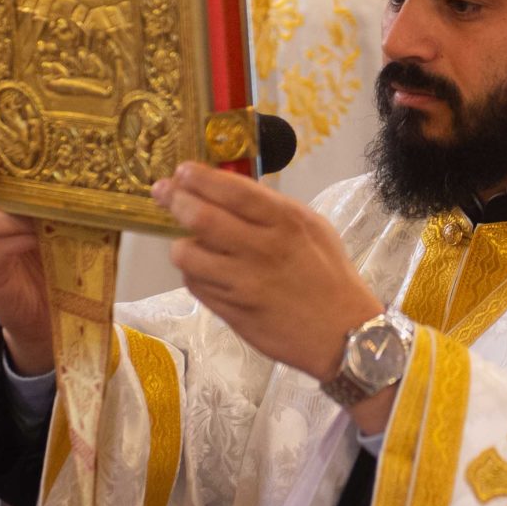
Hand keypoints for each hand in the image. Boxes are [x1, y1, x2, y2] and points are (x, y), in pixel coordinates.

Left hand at [152, 162, 388, 428]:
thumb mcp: (313, 228)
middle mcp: (261, 249)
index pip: (231, 190)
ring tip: (186, 242)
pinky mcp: (232, 312)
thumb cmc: (329, 275)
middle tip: (163, 192)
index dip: (199, 177)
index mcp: (285, 222)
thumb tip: (229, 192)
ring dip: (180, 244)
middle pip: (201, 218)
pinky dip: (193, 274)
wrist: (343, 334)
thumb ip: (272, 209)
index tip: (181, 171)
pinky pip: (196, 285)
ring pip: (188, 255)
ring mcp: (243, 283)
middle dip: (175, 200)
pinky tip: (203, 270)